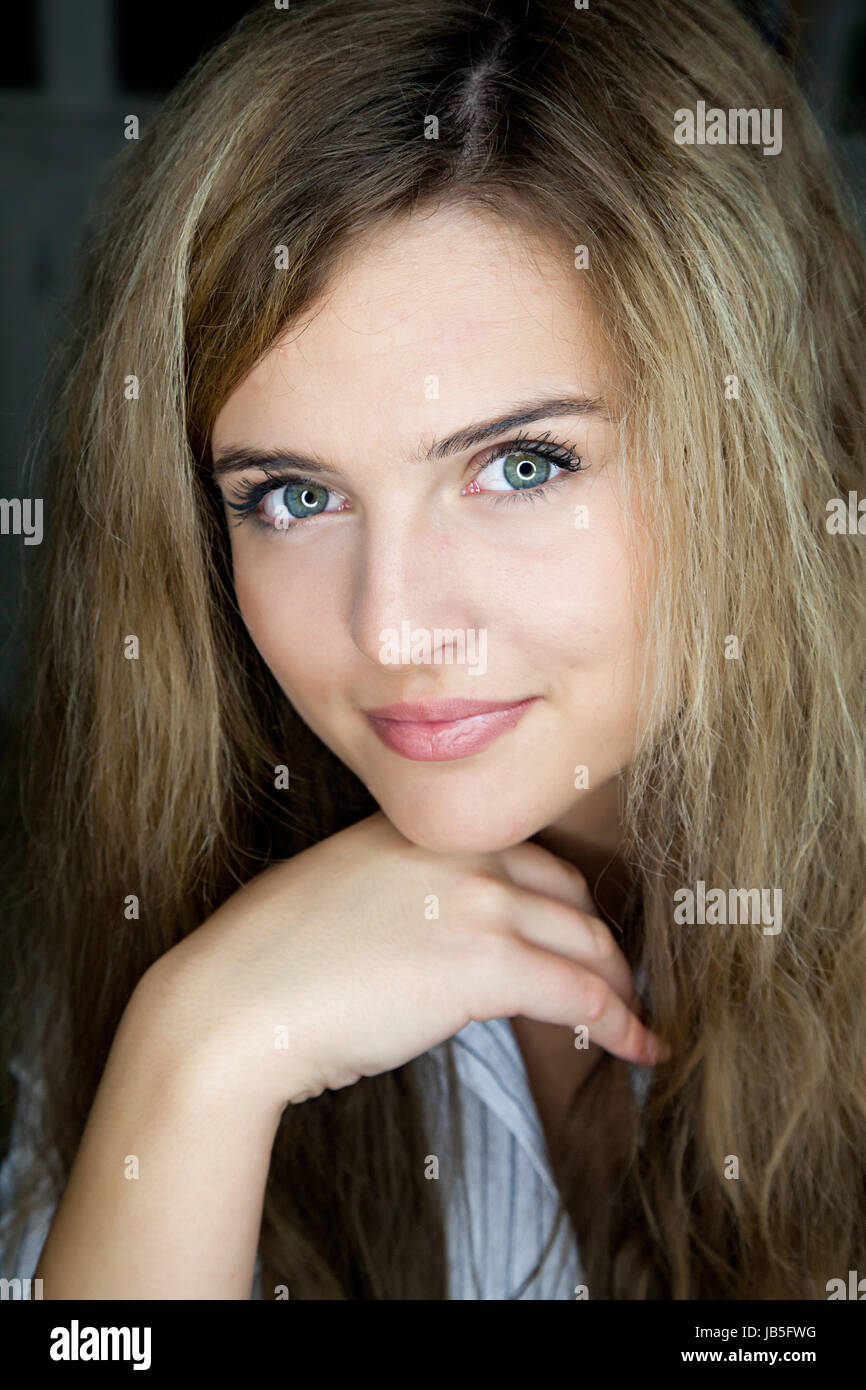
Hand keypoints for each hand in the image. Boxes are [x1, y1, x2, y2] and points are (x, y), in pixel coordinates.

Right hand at [142, 811, 665, 1113]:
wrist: (231, 1005)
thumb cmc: (268, 967)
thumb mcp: (340, 895)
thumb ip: (403, 896)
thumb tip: (443, 939)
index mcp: (420, 830)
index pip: (526, 859)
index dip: (565, 905)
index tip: (579, 941)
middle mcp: (458, 850)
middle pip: (570, 894)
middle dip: (601, 943)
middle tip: (617, 986)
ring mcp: (477, 899)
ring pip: (587, 942)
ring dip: (619, 988)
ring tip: (635, 1024)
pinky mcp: (487, 961)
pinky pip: (581, 992)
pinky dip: (620, 1022)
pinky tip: (638, 1047)